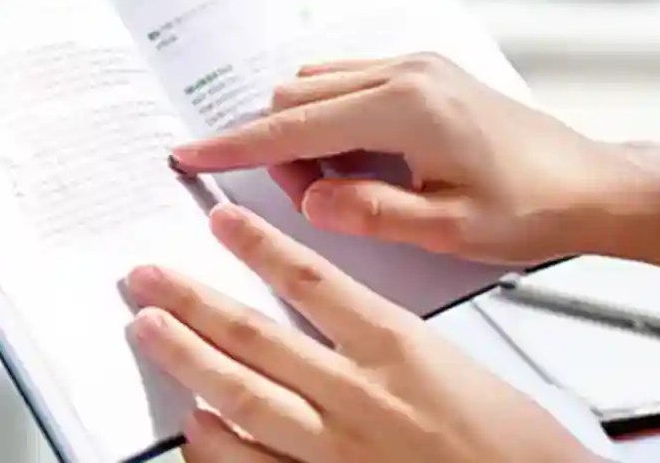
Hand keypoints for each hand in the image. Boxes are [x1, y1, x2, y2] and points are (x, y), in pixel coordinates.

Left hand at [126, 204, 597, 462]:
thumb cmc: (513, 444)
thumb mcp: (455, 366)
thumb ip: (385, 340)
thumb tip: (330, 311)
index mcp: (402, 351)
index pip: (314, 282)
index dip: (259, 247)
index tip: (223, 221)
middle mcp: (362, 397)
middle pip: (257, 336)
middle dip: (192, 300)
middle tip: (146, 276)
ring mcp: (339, 450)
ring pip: (243, 396)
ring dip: (187, 358)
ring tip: (148, 327)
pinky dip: (217, 441)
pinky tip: (193, 421)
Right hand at [172, 53, 655, 263]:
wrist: (592, 184)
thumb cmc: (533, 206)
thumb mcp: (445, 229)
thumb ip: (367, 213)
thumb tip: (310, 200)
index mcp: (405, 107)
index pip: (293, 127)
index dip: (235, 147)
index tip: (191, 155)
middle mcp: (404, 72)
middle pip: (296, 98)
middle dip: (280, 149)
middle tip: (313, 200)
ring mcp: (413, 65)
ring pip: (317, 87)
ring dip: (308, 133)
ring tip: (347, 185)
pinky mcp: (421, 72)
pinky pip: (346, 84)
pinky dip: (333, 120)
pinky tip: (365, 161)